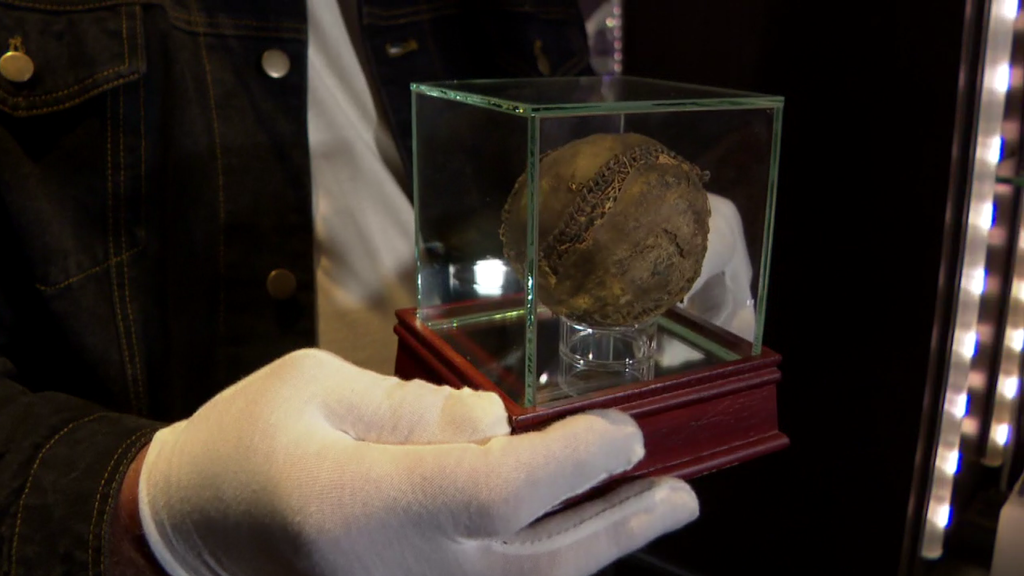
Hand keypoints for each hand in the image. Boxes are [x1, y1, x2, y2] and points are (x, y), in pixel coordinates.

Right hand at [138, 349, 698, 575]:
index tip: (624, 428)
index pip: (501, 490)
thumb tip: (501, 427)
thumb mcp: (316, 389)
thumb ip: (415, 410)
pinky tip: (582, 543)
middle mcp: (395, 569)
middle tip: (683, 492)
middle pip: (538, 560)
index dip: (577, 460)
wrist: (188, 528)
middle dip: (620, 522)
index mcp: (363, 504)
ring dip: (601, 552)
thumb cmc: (244, 441)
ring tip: (657, 512)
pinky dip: (549, 570)